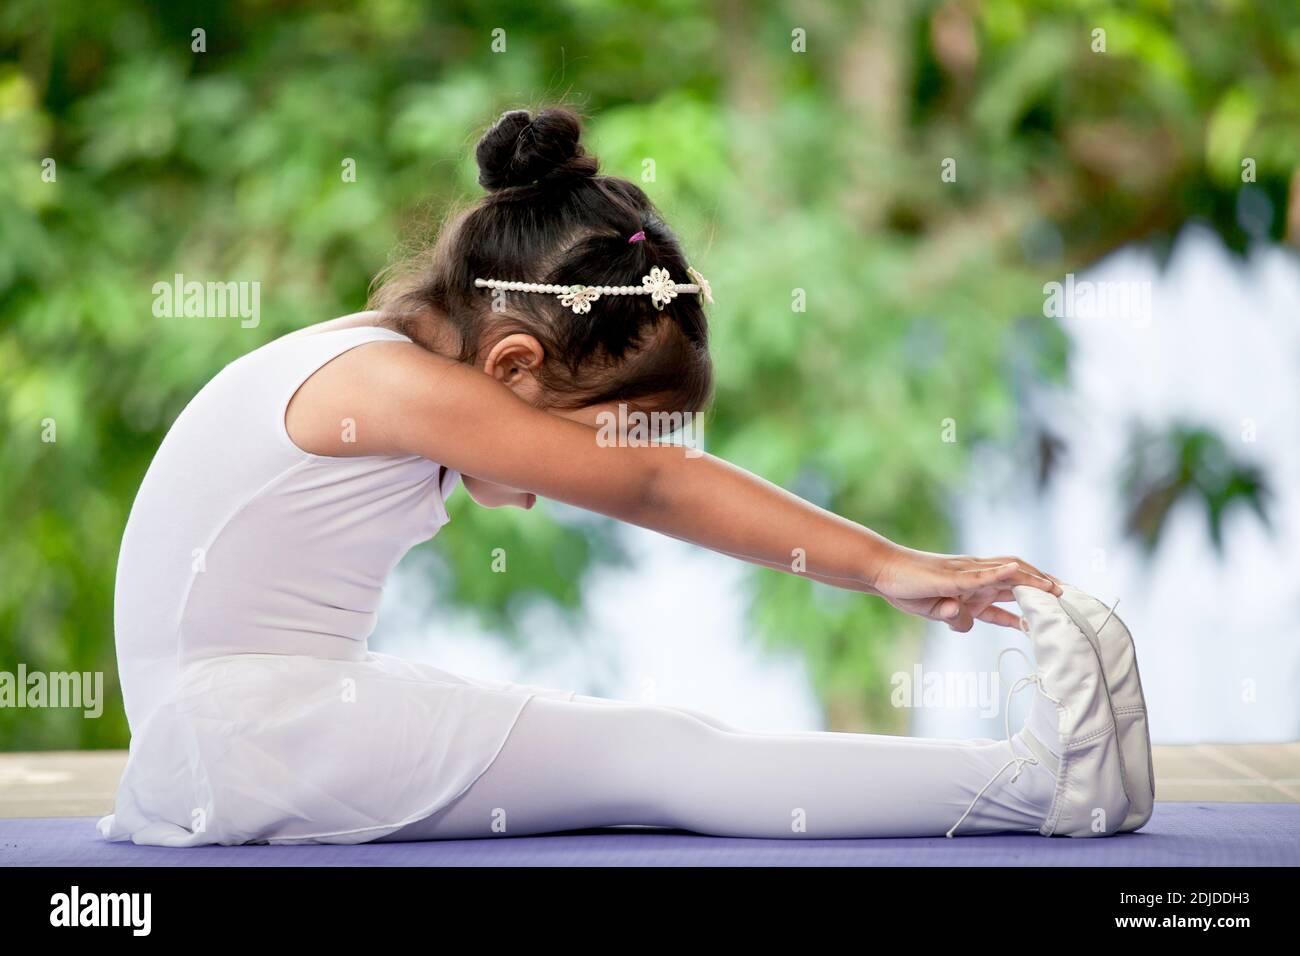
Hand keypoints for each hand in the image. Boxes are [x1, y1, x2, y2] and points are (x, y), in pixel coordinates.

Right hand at [870, 547, 1061, 631]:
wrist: (883, 571)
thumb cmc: (908, 588)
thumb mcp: (938, 612)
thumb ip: (957, 618)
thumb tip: (967, 621)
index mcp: (973, 586)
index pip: (1011, 592)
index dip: (1034, 601)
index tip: (1056, 609)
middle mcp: (974, 575)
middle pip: (1018, 577)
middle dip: (1045, 587)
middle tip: (1069, 598)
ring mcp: (964, 573)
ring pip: (1005, 573)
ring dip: (1032, 579)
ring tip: (1055, 588)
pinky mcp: (950, 577)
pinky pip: (978, 575)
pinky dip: (998, 573)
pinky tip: (1015, 572)